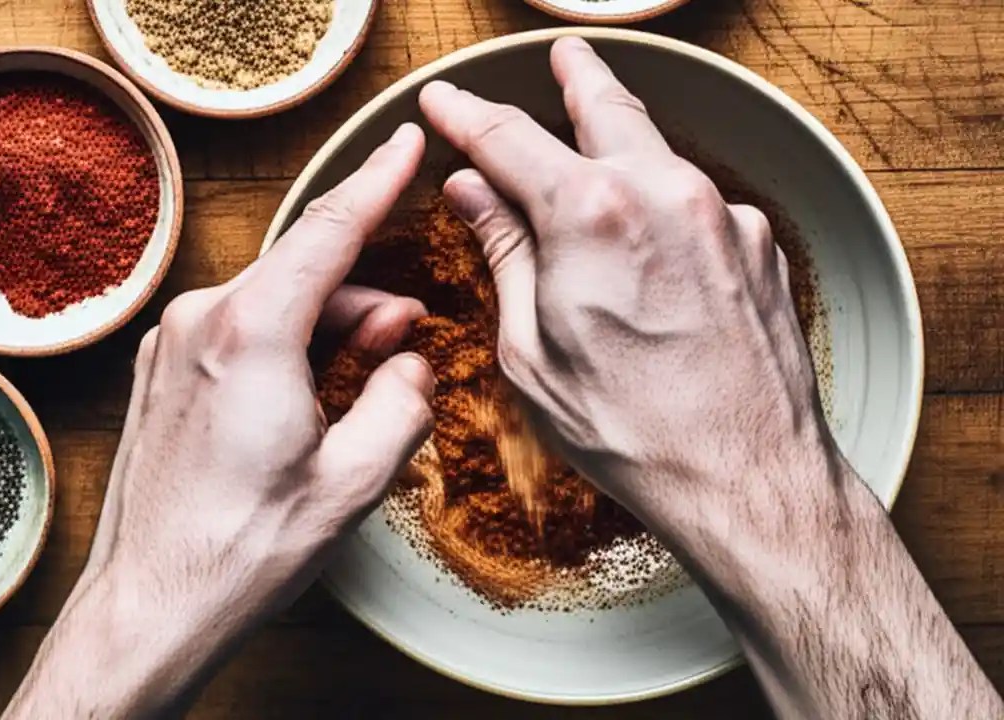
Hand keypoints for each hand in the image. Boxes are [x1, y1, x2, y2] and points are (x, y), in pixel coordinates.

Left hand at [5, 124, 433, 718]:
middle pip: (302, 272)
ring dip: (326, 325)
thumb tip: (413, 367)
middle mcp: (201, 321)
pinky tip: (311, 389)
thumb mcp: (352, 482)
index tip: (405, 146)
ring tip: (366, 375)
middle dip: (363, 291)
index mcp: (252, 333)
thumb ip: (400, 404)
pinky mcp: (160, 371)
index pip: (329, 232)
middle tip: (408, 334)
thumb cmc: (240, 551)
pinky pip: (238, 331)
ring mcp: (171, 344)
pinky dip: (285, 344)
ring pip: (271, 303)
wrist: (149, 605)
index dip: (377, 184)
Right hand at [420, 38, 829, 535]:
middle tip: (560, 54)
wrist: (746, 478)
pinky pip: (696, 199)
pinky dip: (662, 197)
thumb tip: (473, 194)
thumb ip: (505, 254)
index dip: (466, 115)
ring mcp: (721, 214)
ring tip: (598, 119)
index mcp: (589, 215)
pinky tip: (648, 225)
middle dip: (574, 76)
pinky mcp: (757, 243)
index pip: (508, 139)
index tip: (443, 101)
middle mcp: (663, 193)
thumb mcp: (532, 349)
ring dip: (622, 131)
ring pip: (658, 149)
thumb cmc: (630, 429)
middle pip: (605, 106)